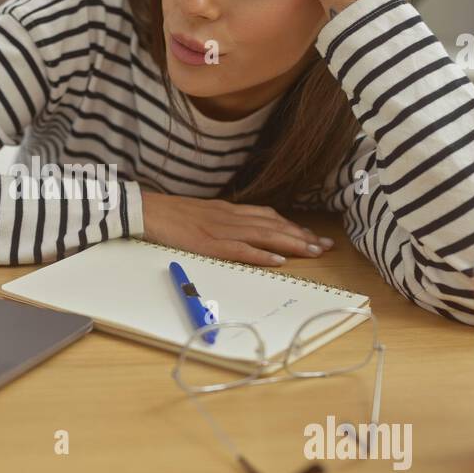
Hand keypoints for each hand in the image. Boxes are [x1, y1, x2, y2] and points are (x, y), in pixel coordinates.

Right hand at [140, 191, 334, 265]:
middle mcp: (231, 217)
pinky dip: (260, 255)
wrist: (148, 210)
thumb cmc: (172, 214)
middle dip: (302, 236)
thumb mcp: (204, 212)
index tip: (313, 235)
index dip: (293, 226)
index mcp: (229, 210)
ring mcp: (221, 229)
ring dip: (291, 244)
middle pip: (274, 226)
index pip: (269, 217)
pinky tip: (277, 261)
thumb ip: (225, 219)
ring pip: (264, 236)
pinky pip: (240, 250)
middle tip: (326, 246)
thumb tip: (244, 229)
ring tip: (313, 252)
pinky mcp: (209, 243)